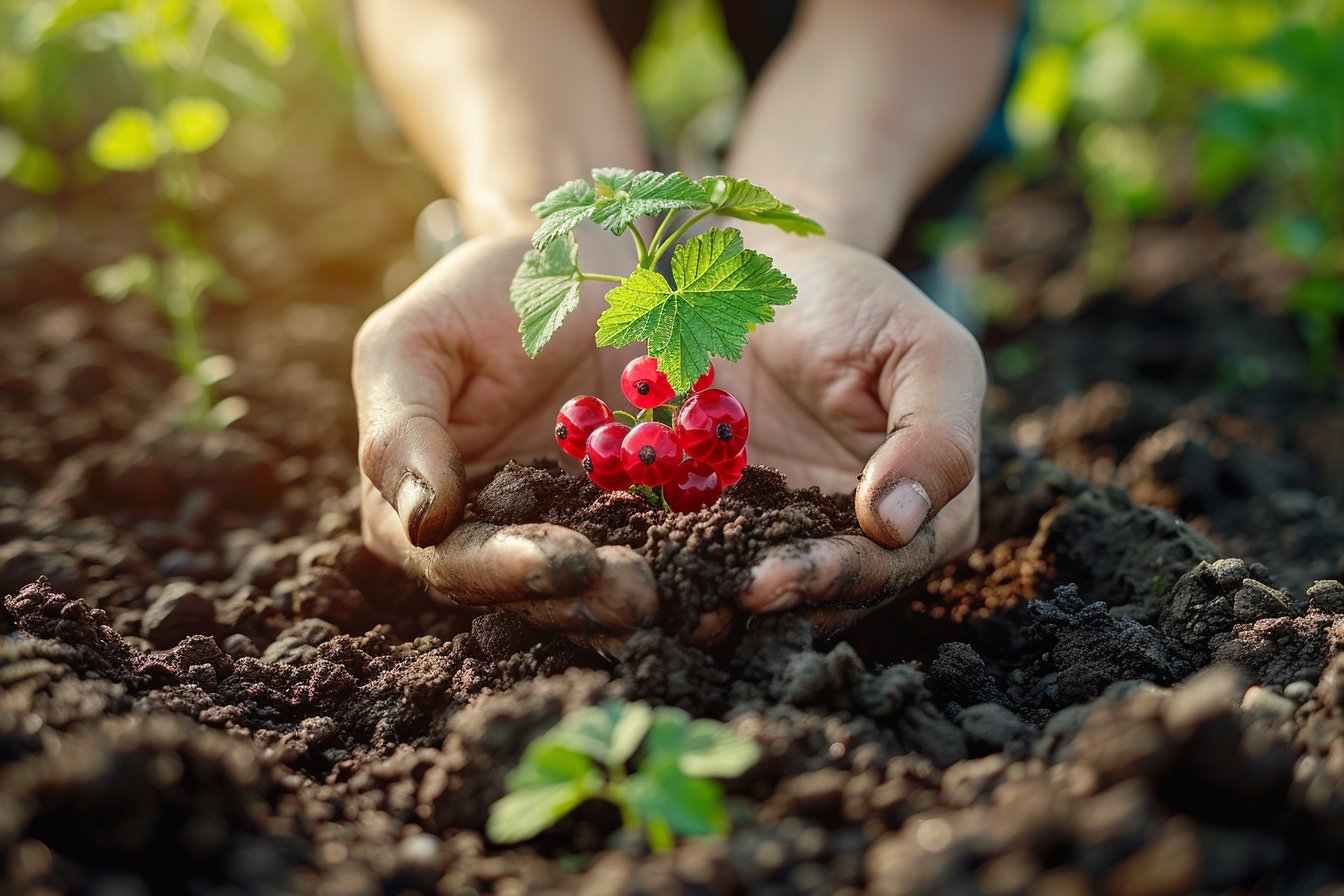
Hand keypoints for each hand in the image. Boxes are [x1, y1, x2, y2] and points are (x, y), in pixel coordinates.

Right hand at [354, 233, 665, 649]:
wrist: (583, 257)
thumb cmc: (481, 296)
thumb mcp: (416, 341)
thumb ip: (401, 428)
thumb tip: (421, 522)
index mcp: (424, 510)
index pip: (453, 562)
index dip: (502, 571)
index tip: (563, 562)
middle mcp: (496, 536)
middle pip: (529, 594)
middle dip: (581, 599)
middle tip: (637, 593)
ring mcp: (573, 531)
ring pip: (594, 591)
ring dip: (633, 598)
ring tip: (681, 596)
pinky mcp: (642, 517)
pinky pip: (661, 553)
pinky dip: (688, 568)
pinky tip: (726, 581)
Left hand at [715, 232, 983, 632]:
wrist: (770, 268)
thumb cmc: (861, 303)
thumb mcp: (923, 350)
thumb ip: (935, 437)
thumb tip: (898, 526)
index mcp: (932, 505)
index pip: (890, 562)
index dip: (836, 576)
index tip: (775, 580)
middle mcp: (866, 531)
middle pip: (827, 588)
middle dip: (774, 598)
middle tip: (717, 605)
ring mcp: (795, 524)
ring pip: (769, 579)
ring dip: (727, 595)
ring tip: (680, 608)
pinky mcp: (733, 512)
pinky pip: (715, 545)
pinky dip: (690, 560)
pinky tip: (656, 570)